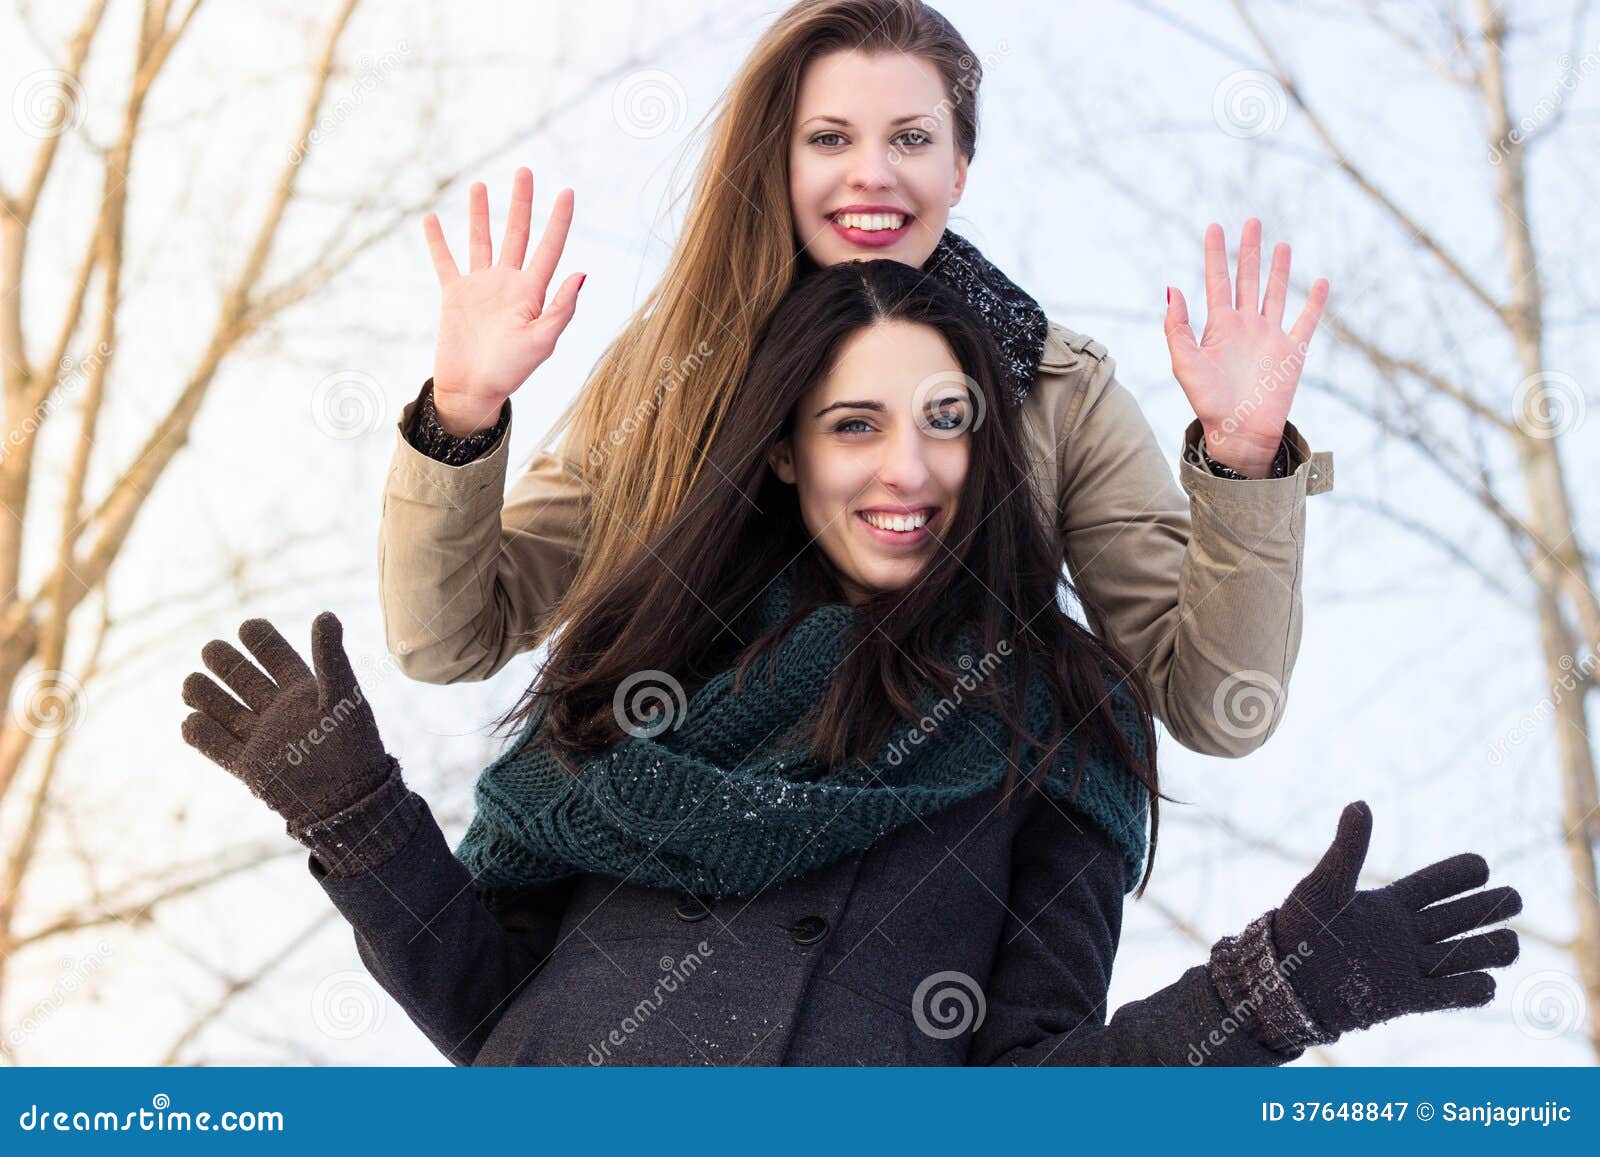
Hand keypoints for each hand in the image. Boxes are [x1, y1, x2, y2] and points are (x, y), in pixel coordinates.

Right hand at [180, 613, 392, 833]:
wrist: (349, 800)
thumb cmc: (353, 746)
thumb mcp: (343, 696)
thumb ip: (330, 658)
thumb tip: (325, 614)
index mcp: (304, 691)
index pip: (276, 657)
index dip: (261, 640)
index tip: (248, 626)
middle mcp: (280, 711)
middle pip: (244, 680)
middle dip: (226, 663)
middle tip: (212, 650)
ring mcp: (263, 738)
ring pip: (226, 710)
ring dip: (206, 695)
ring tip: (191, 683)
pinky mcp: (250, 767)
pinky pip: (218, 747)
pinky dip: (202, 734)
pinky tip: (191, 721)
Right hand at [424, 167, 586, 433]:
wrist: (473, 390)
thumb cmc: (510, 372)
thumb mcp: (541, 343)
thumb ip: (560, 308)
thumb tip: (582, 273)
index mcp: (532, 292)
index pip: (549, 248)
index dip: (559, 220)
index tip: (567, 192)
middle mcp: (507, 283)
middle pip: (517, 233)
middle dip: (521, 203)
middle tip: (525, 171)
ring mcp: (480, 286)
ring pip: (481, 240)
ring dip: (481, 213)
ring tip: (480, 185)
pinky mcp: (454, 295)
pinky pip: (444, 261)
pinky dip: (437, 241)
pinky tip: (432, 218)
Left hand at [1164, 218, 1328, 475]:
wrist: (1238, 432)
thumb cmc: (1207, 402)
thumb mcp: (1184, 363)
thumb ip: (1177, 327)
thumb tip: (1172, 288)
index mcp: (1218, 327)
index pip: (1217, 281)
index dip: (1215, 254)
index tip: (1214, 227)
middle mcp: (1244, 327)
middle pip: (1248, 280)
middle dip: (1249, 251)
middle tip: (1251, 221)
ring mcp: (1269, 337)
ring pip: (1276, 294)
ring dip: (1279, 270)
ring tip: (1282, 244)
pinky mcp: (1292, 352)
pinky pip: (1306, 322)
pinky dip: (1315, 303)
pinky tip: (1321, 282)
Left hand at [1272, 801, 1520, 1038]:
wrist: (1281, 982)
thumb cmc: (1298, 930)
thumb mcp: (1324, 886)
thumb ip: (1348, 850)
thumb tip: (1360, 804)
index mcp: (1386, 905)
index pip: (1433, 886)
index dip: (1458, 875)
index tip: (1482, 864)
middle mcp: (1402, 935)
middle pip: (1456, 919)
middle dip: (1486, 908)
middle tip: (1514, 898)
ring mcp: (1406, 967)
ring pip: (1459, 956)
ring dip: (1487, 950)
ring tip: (1512, 943)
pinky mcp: (1402, 999)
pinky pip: (1445, 996)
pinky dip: (1468, 990)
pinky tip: (1486, 983)